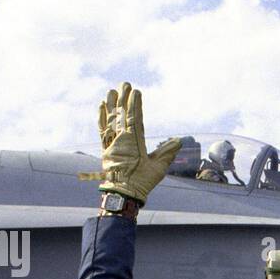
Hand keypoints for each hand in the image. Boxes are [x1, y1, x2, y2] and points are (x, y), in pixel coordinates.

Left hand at [98, 82, 181, 203]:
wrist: (122, 194)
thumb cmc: (141, 182)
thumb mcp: (158, 169)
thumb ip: (166, 153)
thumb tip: (178, 141)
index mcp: (134, 143)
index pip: (134, 119)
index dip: (135, 104)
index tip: (136, 92)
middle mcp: (120, 140)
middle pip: (121, 115)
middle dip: (123, 99)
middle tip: (124, 83)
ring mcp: (111, 143)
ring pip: (110, 119)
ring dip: (111, 104)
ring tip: (112, 90)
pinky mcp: (105, 148)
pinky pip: (102, 129)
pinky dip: (101, 117)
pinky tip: (102, 106)